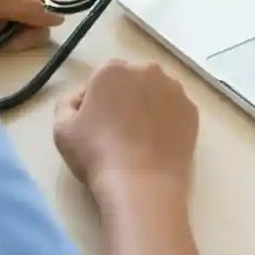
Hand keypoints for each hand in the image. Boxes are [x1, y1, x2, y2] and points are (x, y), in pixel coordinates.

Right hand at [54, 60, 199, 200]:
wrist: (141, 184)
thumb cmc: (96, 154)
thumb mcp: (62, 128)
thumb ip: (67, 102)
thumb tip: (82, 96)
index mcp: (112, 70)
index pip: (101, 78)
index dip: (97, 100)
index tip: (96, 123)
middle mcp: (146, 71)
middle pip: (131, 81)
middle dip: (125, 98)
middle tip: (119, 130)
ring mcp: (174, 90)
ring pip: (156, 93)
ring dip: (148, 106)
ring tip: (141, 138)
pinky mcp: (192, 110)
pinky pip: (175, 110)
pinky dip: (167, 120)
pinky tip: (158, 142)